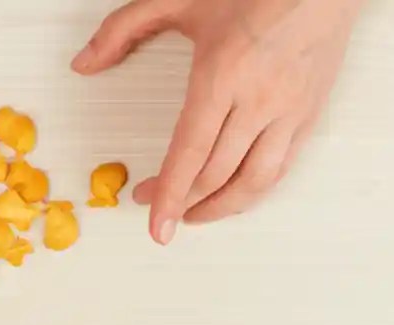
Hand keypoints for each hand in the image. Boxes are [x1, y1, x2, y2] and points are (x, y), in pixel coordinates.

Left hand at [73, 0, 362, 241]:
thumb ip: (122, 29)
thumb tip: (83, 64)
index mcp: (223, 75)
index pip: (191, 153)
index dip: (170, 195)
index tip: (156, 225)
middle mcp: (259, 100)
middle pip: (217, 174)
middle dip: (183, 202)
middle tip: (157, 209)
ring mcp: (289, 111)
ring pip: (255, 181)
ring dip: (221, 208)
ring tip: (194, 214)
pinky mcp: (309, 114)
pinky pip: (282, 167)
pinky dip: (255, 190)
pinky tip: (234, 193)